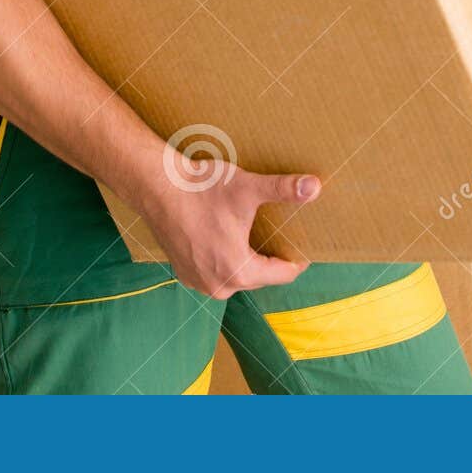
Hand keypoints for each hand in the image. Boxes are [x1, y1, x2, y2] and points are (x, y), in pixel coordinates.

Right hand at [135, 148, 321, 299]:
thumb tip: (315, 186)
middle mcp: (219, 286)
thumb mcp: (247, 188)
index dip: (295, 259)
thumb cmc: (201, 189)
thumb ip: (283, 189)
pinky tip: (223, 238)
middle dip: (269, 258)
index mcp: (239, 272)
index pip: (281, 275)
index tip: (302, 245)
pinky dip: (222, 259)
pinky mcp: (184, 273)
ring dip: (245, 259)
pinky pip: (215, 272)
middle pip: (259, 276)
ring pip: (236, 275)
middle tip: (276, 235)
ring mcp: (198, 282)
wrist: (156, 186)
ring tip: (250, 235)